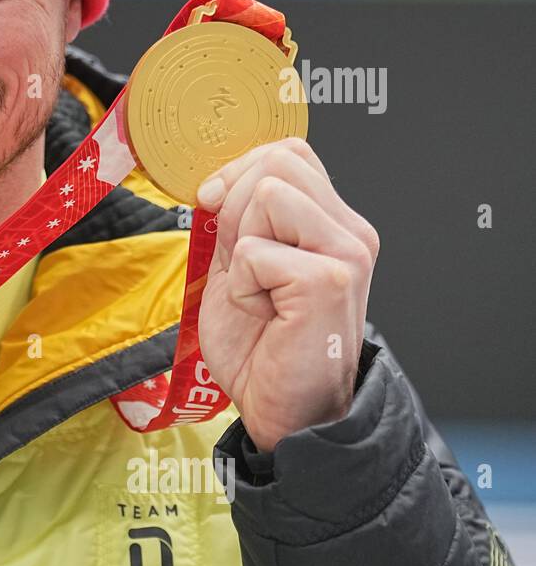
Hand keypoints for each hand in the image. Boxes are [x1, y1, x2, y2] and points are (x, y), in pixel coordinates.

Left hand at [194, 137, 378, 452]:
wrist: (283, 412)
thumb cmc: (261, 348)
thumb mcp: (240, 268)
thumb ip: (238, 222)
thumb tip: (218, 182)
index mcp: (332, 223)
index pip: (286, 153)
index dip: (238, 173)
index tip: (216, 209)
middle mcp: (350, 232)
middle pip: (275, 163)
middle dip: (235, 207)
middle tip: (242, 265)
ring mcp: (346, 253)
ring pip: (268, 194)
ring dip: (241, 244)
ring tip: (256, 288)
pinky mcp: (328, 281)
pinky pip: (256, 251)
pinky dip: (242, 284)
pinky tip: (263, 313)